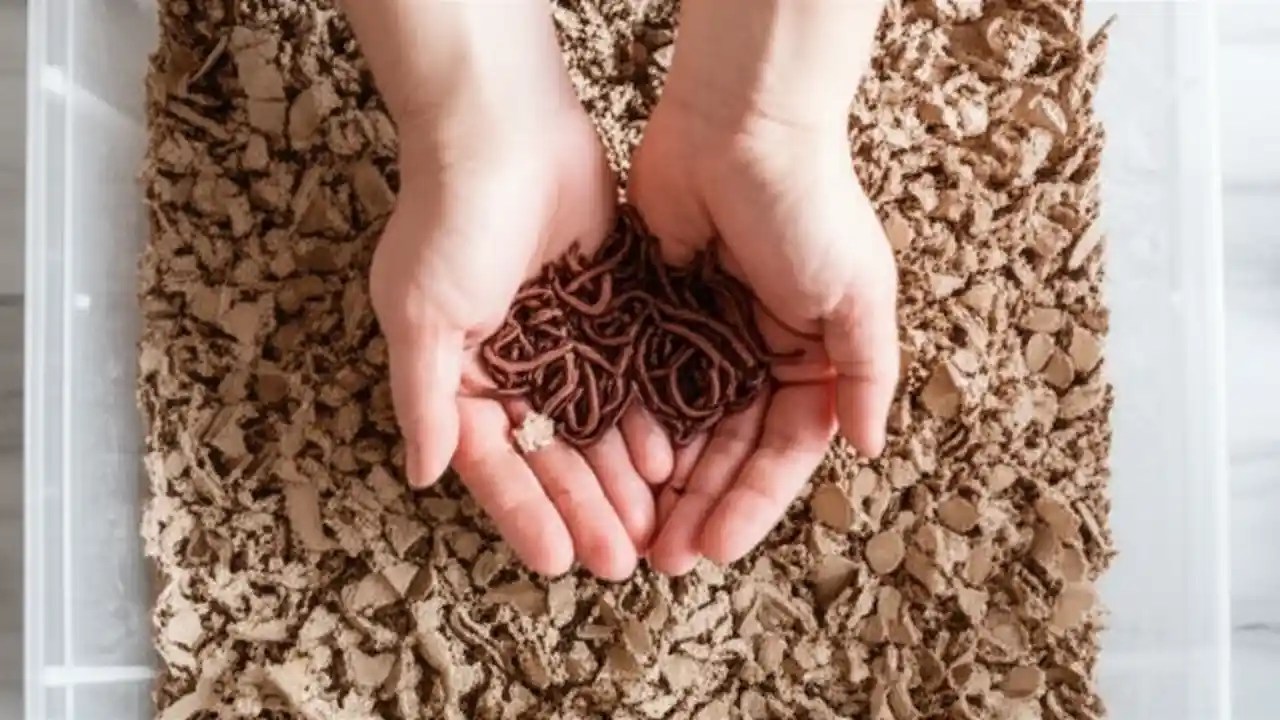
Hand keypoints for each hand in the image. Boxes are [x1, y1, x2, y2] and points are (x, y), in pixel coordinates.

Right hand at [361, 7, 665, 579]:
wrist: (505, 127)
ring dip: (621, 477)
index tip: (557, 559)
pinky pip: (632, 377)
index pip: (494, 461)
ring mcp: (564, 340)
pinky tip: (667, 459)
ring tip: (652, 526)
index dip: (524, 513)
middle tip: (621, 560)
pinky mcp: (610, 309)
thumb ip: (426, 399)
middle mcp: (513, 364)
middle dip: (585, 508)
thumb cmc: (450, 220)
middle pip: (553, 454)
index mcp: (461, 373)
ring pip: (598, 425)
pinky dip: (646, 418)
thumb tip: (424, 475)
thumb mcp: (420, 315)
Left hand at [630, 99, 899, 574]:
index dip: (754, 501)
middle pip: (728, 449)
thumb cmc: (807, 207)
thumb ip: (866, 371)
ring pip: (682, 427)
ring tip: (634, 531)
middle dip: (701, 503)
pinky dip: (631, 425)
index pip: (785, 449)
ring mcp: (704, 335)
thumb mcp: (858, 291)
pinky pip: (642, 382)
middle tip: (664, 558)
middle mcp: (759, 353)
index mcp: (813, 356)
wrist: (738, 125)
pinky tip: (611, 467)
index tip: (716, 546)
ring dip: (664, 480)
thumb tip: (872, 448)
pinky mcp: (654, 312)